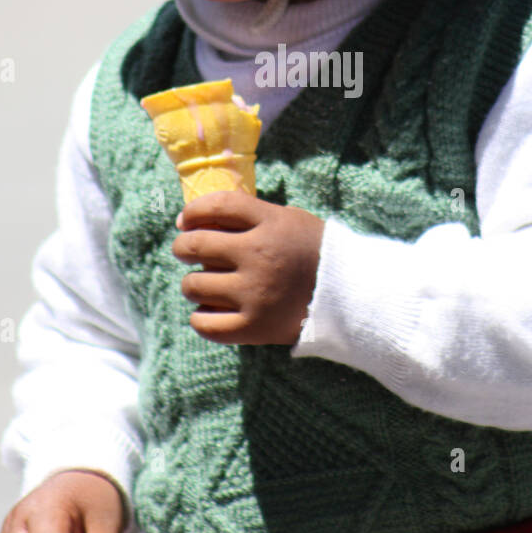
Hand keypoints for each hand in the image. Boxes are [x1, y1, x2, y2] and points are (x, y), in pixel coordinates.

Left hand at [172, 190, 324, 344]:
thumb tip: (194, 220)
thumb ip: (248, 215)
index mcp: (271, 224)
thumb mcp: (288, 220)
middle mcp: (260, 256)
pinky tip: (210, 310)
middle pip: (196, 245)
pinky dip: (200, 317)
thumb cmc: (311, 253)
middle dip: (183, 246)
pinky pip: (204, 324)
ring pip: (193, 285)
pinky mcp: (255, 327)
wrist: (348, 297)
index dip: (193, 211)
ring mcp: (255, 293)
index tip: (185, 220)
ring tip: (203, 284)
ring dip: (192, 283)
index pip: (217, 205)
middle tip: (186, 251)